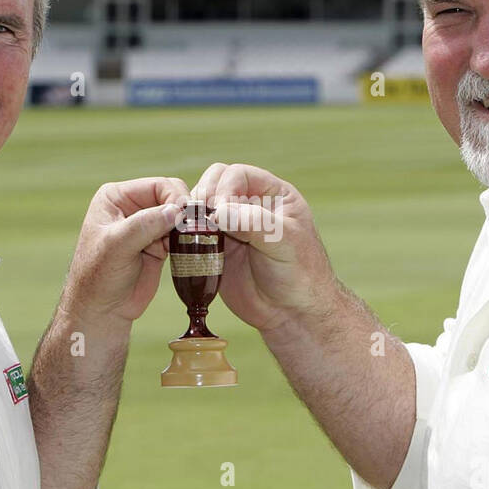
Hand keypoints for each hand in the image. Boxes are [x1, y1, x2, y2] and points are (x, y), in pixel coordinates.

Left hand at [61, 177, 189, 325]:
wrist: (102, 310)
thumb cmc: (99, 276)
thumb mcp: (117, 246)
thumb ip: (145, 225)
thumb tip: (177, 210)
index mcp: (116, 197)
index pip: (157, 185)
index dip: (175, 197)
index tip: (183, 216)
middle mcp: (133, 206)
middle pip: (172, 196)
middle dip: (183, 212)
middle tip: (190, 230)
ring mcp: (147, 225)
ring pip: (180, 216)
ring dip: (187, 227)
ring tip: (188, 241)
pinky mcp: (159, 244)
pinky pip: (181, 235)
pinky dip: (187, 241)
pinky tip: (185, 250)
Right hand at [192, 163, 337, 334]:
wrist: (291, 313)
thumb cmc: (300, 274)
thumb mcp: (284, 243)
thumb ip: (254, 222)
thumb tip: (219, 210)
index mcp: (273, 194)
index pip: (239, 174)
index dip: (225, 187)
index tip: (221, 210)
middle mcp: (250, 205)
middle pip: (215, 182)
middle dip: (205, 196)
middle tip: (204, 219)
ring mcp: (231, 226)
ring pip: (202, 206)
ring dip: (194, 214)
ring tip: (195, 232)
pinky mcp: (216, 247)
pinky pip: (195, 232)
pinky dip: (188, 234)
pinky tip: (190, 244)